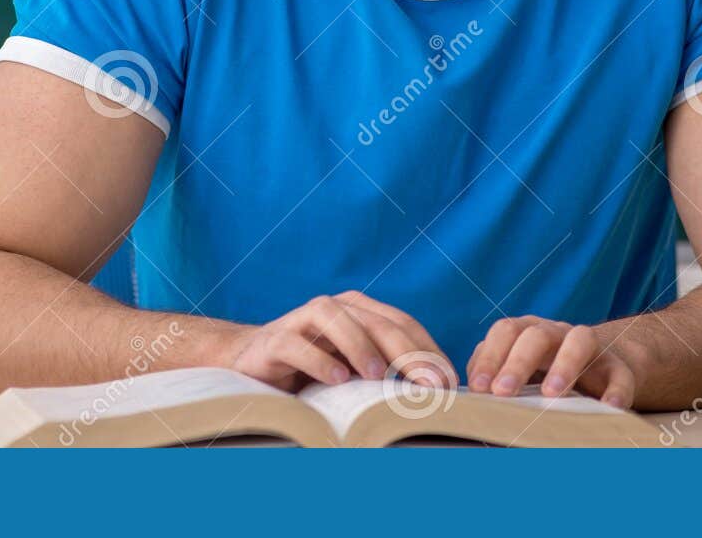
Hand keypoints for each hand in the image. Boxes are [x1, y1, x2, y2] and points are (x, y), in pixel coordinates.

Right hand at [209, 291, 456, 391]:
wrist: (252, 362)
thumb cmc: (313, 368)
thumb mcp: (354, 368)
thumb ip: (386, 370)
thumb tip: (436, 394)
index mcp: (359, 310)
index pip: (403, 324)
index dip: (429, 350)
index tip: (449, 383)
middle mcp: (334, 308)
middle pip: (376, 322)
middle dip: (407, 353)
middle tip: (429, 385)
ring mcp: (301, 319)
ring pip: (335, 319)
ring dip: (360, 346)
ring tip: (379, 376)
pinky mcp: (274, 340)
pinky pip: (297, 344)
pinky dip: (318, 359)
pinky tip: (336, 380)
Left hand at [467, 315, 639, 407]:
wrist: (601, 368)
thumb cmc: (546, 373)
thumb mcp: (518, 371)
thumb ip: (493, 377)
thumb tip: (468, 400)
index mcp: (527, 331)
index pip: (504, 332)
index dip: (490, 357)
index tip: (478, 388)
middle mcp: (556, 332)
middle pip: (535, 335)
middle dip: (516, 362)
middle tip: (503, 392)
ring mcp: (589, 346)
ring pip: (580, 341)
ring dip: (564, 366)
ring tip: (552, 395)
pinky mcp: (618, 366)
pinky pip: (620, 374)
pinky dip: (616, 390)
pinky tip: (609, 408)